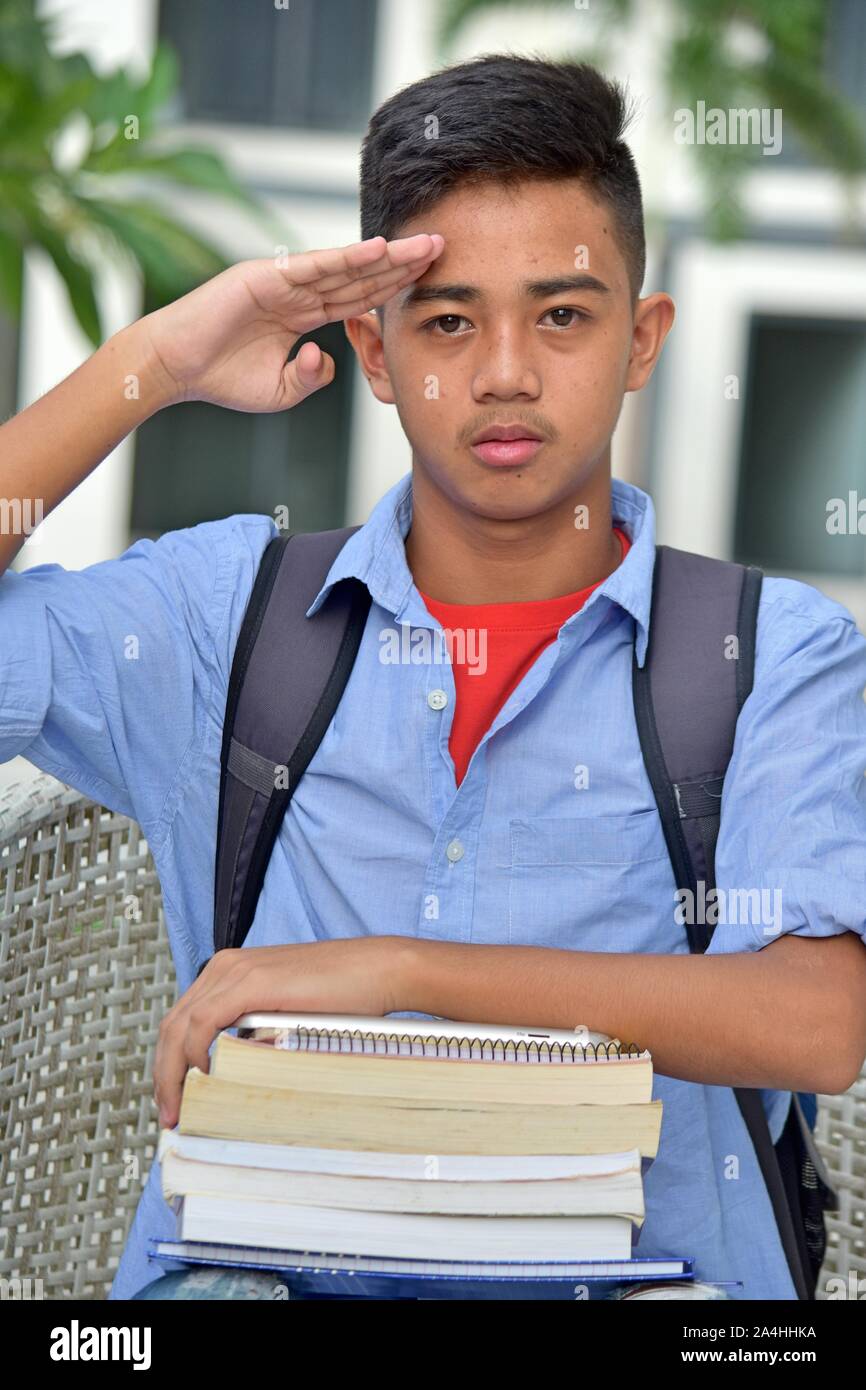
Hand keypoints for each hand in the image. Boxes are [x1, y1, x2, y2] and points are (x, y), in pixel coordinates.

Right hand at [138, 232, 443, 411]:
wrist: (175, 368)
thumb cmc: (221, 378)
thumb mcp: (281, 389)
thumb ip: (311, 377)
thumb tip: (329, 359)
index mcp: (304, 315)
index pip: (359, 299)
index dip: (393, 289)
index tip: (431, 281)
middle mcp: (299, 292)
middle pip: (362, 276)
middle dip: (404, 264)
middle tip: (444, 248)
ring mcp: (284, 281)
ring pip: (346, 267)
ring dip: (388, 255)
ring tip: (425, 245)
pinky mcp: (266, 276)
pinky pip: (314, 266)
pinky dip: (347, 257)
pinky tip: (379, 249)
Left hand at [153, 938, 406, 1127]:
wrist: (379, 971)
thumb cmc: (345, 997)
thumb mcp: (286, 1017)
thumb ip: (258, 1033)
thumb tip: (235, 1076)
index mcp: (231, 972)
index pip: (183, 1020)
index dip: (170, 1063)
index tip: (176, 1100)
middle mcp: (226, 967)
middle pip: (172, 1024)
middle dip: (164, 1074)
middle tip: (169, 1115)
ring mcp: (236, 971)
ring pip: (180, 1025)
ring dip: (172, 1072)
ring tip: (179, 1108)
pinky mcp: (251, 982)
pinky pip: (203, 1022)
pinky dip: (194, 1053)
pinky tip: (203, 1078)